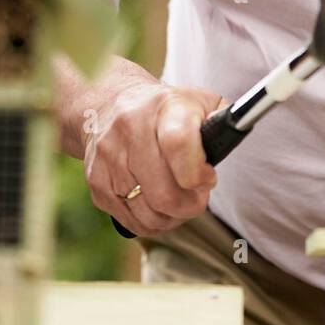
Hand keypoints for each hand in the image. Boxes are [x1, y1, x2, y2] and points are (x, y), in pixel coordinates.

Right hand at [82, 79, 227, 236]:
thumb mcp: (200, 103)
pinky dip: (154, 221)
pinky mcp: (96, 183)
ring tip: (182, 200)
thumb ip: (222, 123)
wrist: (110, 106)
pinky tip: (160, 204)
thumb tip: (228, 142)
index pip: (178, 144)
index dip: (198, 172)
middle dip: (192, 203)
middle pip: (165, 192)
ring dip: (174, 216)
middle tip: (199, 195)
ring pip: (150, 214)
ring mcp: (108, 159)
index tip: (208, 176)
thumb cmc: (167, 111)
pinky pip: (133, 221)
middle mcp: (129, 130)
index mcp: (161, 107)